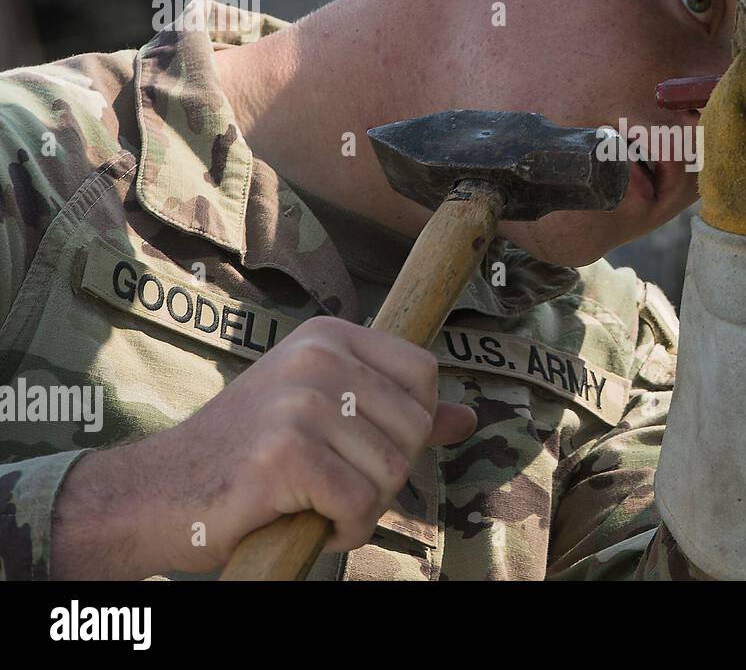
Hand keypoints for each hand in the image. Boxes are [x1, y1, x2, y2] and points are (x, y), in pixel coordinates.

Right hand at [54, 317, 475, 577]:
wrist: (155, 494)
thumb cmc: (244, 455)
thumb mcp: (324, 414)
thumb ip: (395, 413)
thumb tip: (468, 419)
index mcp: (329, 336)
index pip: (424, 377)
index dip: (408, 427)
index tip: (361, 446)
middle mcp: (317, 358)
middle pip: (415, 429)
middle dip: (385, 473)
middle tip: (332, 484)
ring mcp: (300, 403)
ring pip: (391, 473)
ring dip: (361, 507)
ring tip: (313, 502)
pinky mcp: (285, 456)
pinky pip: (359, 507)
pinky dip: (342, 530)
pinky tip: (303, 520)